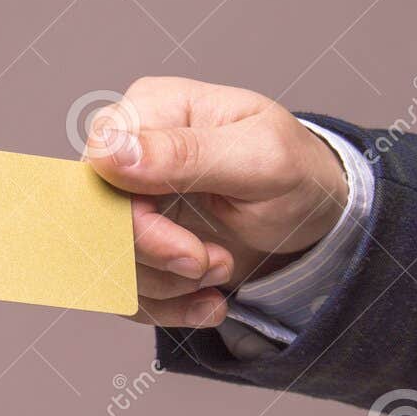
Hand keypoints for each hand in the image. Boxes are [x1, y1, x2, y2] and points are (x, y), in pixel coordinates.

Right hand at [84, 76, 347, 327]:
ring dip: (166, 287)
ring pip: (108, 260)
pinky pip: (122, 286)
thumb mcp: (260, 159)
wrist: (317, 216)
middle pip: (99, 221)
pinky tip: (206, 301)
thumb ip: (185, 153)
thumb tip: (107, 150)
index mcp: (152, 109)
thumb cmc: (296, 172)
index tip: (190, 253)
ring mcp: (127, 198)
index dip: (135, 223)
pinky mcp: (135, 240)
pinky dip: (165, 306)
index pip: (101, 169)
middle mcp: (128, 151)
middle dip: (158, 261)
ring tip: (220, 272)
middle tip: (214, 265)